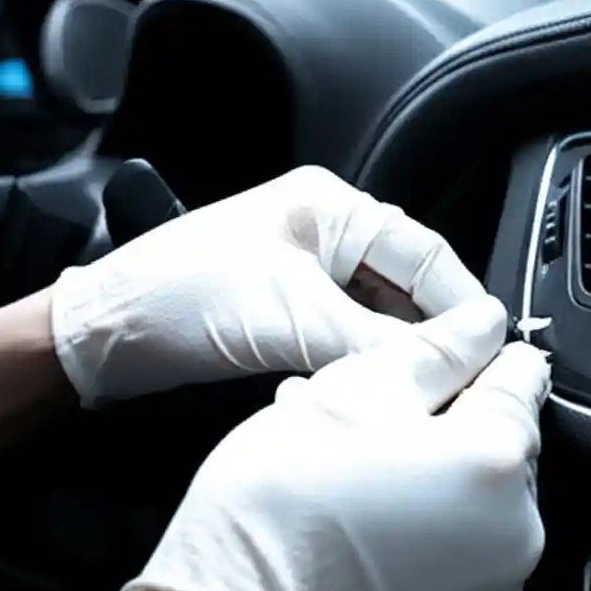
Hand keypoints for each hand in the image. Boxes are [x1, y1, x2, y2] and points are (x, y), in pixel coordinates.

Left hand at [51, 166, 484, 404]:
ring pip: (380, 310)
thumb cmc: (175, 299)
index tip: (490, 346)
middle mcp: (324, 229)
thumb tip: (443, 360)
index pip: (425, 250)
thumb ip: (373, 340)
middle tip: (458, 374)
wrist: (100, 337)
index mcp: (330, 204)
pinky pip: (349, 330)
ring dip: (396, 348)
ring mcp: (306, 267)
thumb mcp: (289, 318)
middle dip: (432, 328)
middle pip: (408, 281)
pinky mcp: (289, 304)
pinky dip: (364, 358)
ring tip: (415, 385)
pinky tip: (369, 384)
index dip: (462, 301)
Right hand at [115, 296, 550, 590]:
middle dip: (441, 417)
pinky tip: (361, 511)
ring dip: (427, 468)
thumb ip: (438, 349)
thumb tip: (483, 322)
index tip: (446, 353)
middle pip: (499, 438)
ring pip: (473, 491)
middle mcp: (516, 527)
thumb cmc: (283, 512)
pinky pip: (458, 545)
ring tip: (349, 463)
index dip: (477, 353)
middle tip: (368, 414)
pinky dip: (422, 521)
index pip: (522, 374)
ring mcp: (494, 580)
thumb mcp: (356, 391)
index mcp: (497, 459)